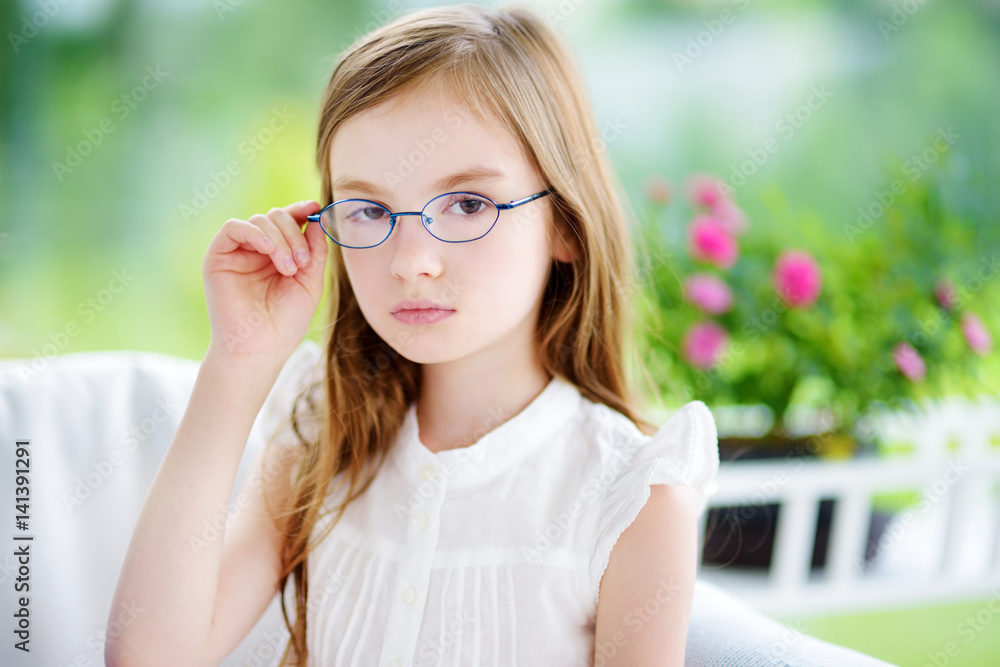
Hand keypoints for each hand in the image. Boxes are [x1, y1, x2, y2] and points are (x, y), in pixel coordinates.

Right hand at [202, 200, 327, 363]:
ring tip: (289, 268)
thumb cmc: (285, 322)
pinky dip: (255, 233)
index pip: (289, 222)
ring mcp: (238, 252)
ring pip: (260, 220)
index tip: (316, 208)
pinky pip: (234, 228)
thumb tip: (317, 217)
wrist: (259, 349)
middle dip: (295, 233)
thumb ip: (315, 250)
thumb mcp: (310, 282)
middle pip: (276, 216)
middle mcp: (258, 250)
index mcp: (280, 255)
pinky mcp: (218, 257)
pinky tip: (268, 249)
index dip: (302, 211)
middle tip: (302, 262)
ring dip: (281, 239)